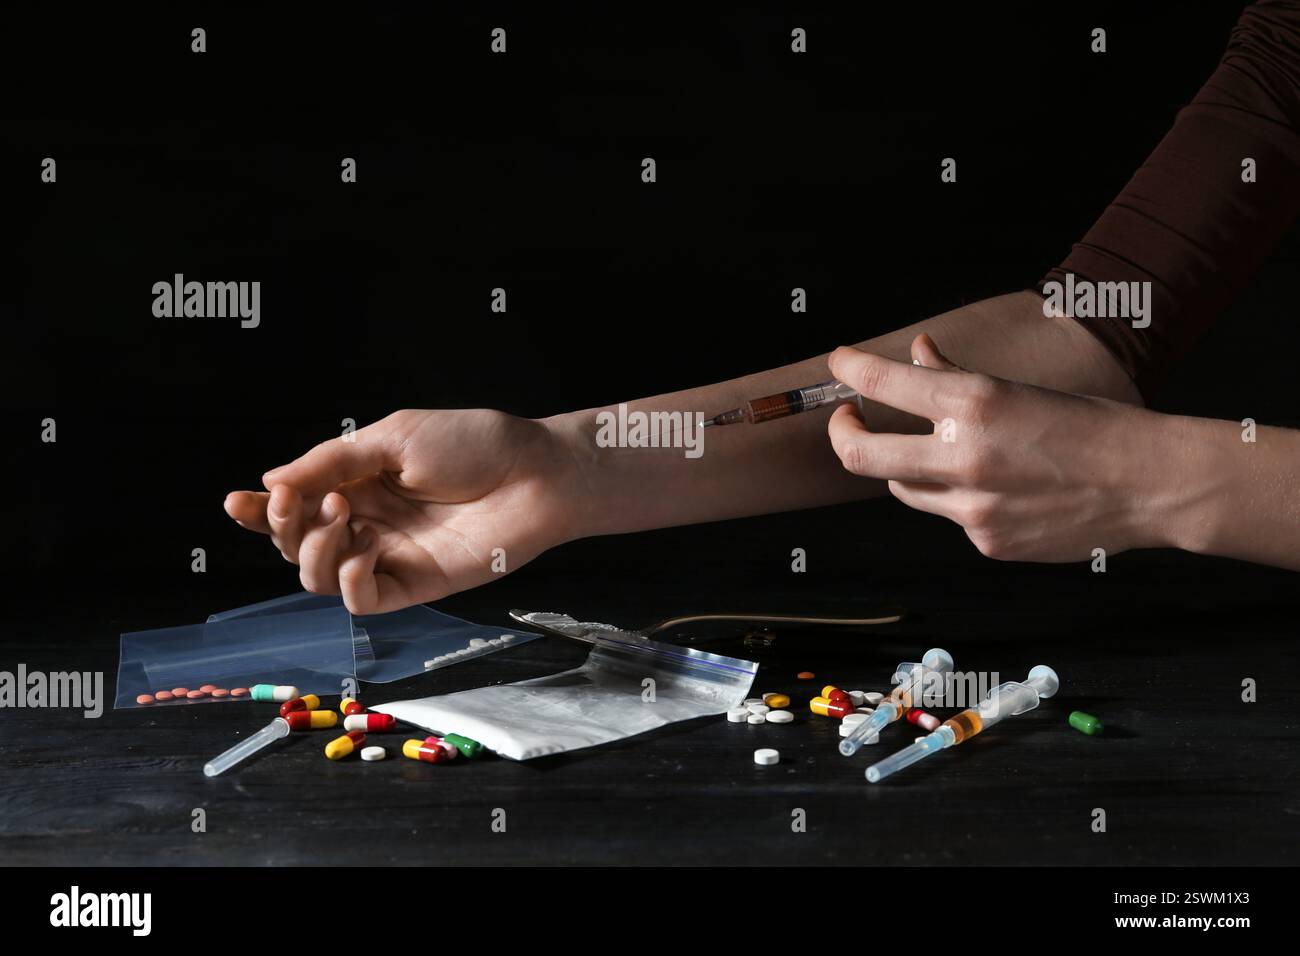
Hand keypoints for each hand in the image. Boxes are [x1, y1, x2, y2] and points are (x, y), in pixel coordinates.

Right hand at [224, 409, 585, 612]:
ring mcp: (390, 556)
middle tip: (308, 502)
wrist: (536, 474)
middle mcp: (368, 522)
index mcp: (359, 483)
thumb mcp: (394, 437)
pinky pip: (361, 600)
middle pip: (298, 545)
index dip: (262, 509)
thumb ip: (331, 461)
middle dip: (286, 527)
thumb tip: (271, 481)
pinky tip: (365, 549)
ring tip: (345, 516)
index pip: (296, 504)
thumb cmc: (476, 444)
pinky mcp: (415, 585)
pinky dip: (349, 579)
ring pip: (320, 576)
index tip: (236, 502)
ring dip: (315, 550)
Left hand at [826, 334, 1177, 560]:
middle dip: (842, 433)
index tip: (840, 362)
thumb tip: (916, 353)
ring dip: (906, 467)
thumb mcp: (1018, 389)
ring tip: (939, 452)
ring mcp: (971, 506)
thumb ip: (955, 378)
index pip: (881, 383)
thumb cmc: (1090, 426)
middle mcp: (963, 456)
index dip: (850, 369)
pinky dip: (958, 499)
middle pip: (859, 454)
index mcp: (974, 404)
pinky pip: (948, 516)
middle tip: (846, 420)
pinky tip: (1000, 489)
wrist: (1149, 484)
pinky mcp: (986, 541)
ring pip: (903, 487)